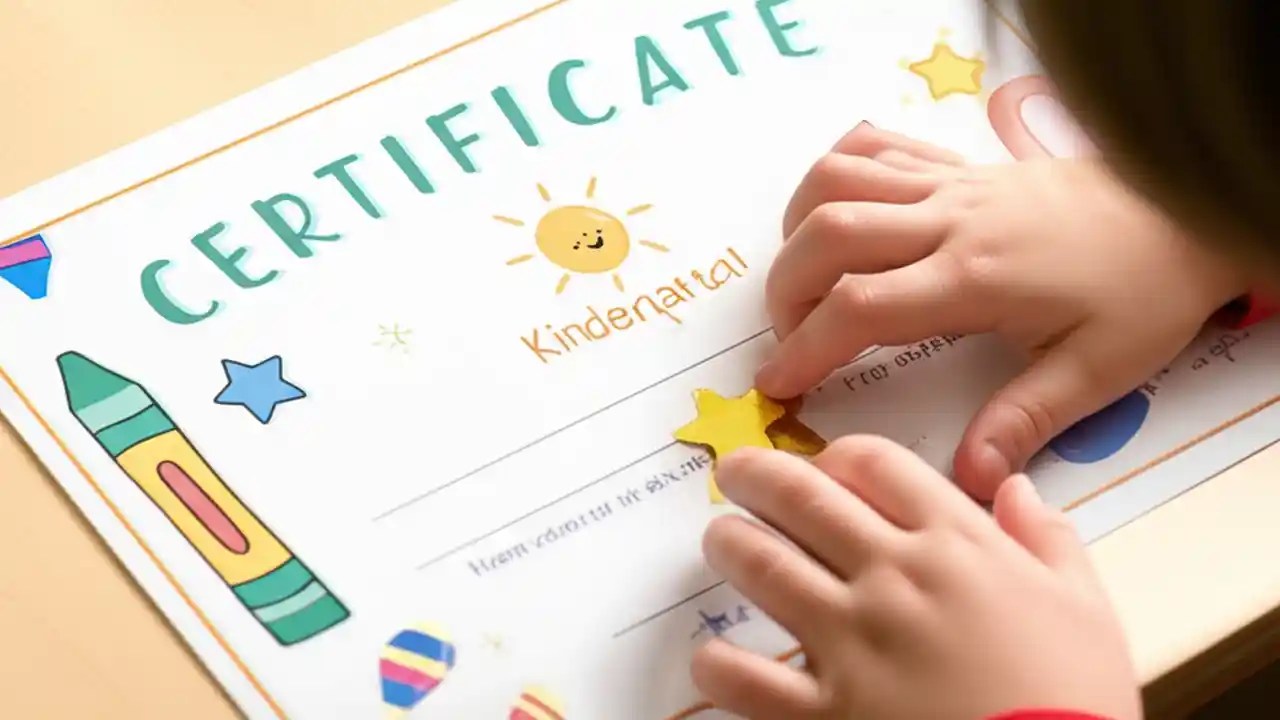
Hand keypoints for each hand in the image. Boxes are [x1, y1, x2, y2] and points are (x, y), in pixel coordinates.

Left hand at [692, 438, 1140, 719]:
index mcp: (957, 548)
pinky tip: (714, 658)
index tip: (823, 466)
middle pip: (803, 497)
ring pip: (761, 565)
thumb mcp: (1086, 612)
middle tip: (735, 472)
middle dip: (756, 475)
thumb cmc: (1076, 702)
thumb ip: (1049, 541)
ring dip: (729, 544)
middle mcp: (894, 580)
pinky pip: (745, 677)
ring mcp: (851, 643)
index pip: (876, 464)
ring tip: (720, 540)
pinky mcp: (824, 713)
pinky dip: (718, 664)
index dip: (837, 455)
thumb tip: (1017, 487)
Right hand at [756, 124, 1247, 498]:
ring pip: (838, 179)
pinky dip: (834, 173)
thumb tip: (970, 480)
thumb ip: (1025, 420)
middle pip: (828, 233)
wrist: (1185, 212)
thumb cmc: (1143, 292)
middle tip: (790, 338)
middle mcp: (949, 220)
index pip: (859, 306)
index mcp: (975, 278)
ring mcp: (950, 183)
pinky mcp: (957, 164)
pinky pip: (875, 146)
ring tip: (803, 279)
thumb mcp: (1098, 370)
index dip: (803, 347)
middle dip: (785, 291)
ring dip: (798, 228)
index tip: (776, 385)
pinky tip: (834, 214)